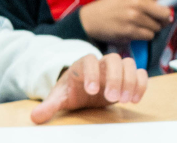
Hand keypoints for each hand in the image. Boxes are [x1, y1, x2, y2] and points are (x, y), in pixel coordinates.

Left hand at [30, 53, 150, 123]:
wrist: (82, 88)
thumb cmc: (71, 90)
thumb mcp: (59, 98)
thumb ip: (50, 106)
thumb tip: (35, 117)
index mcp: (83, 65)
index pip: (89, 61)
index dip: (92, 73)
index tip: (92, 91)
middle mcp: (101, 63)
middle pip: (113, 60)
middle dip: (115, 78)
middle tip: (113, 98)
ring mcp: (116, 69)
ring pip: (128, 64)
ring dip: (130, 81)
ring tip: (126, 100)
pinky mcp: (127, 77)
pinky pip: (139, 73)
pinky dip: (141, 84)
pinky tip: (135, 99)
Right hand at [78, 0, 176, 42]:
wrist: (90, 20)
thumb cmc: (112, 7)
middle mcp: (138, 2)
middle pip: (165, 13)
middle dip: (163, 18)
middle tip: (154, 18)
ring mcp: (134, 17)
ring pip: (157, 27)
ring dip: (152, 28)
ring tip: (137, 24)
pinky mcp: (130, 30)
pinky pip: (148, 36)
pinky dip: (144, 36)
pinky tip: (133, 31)